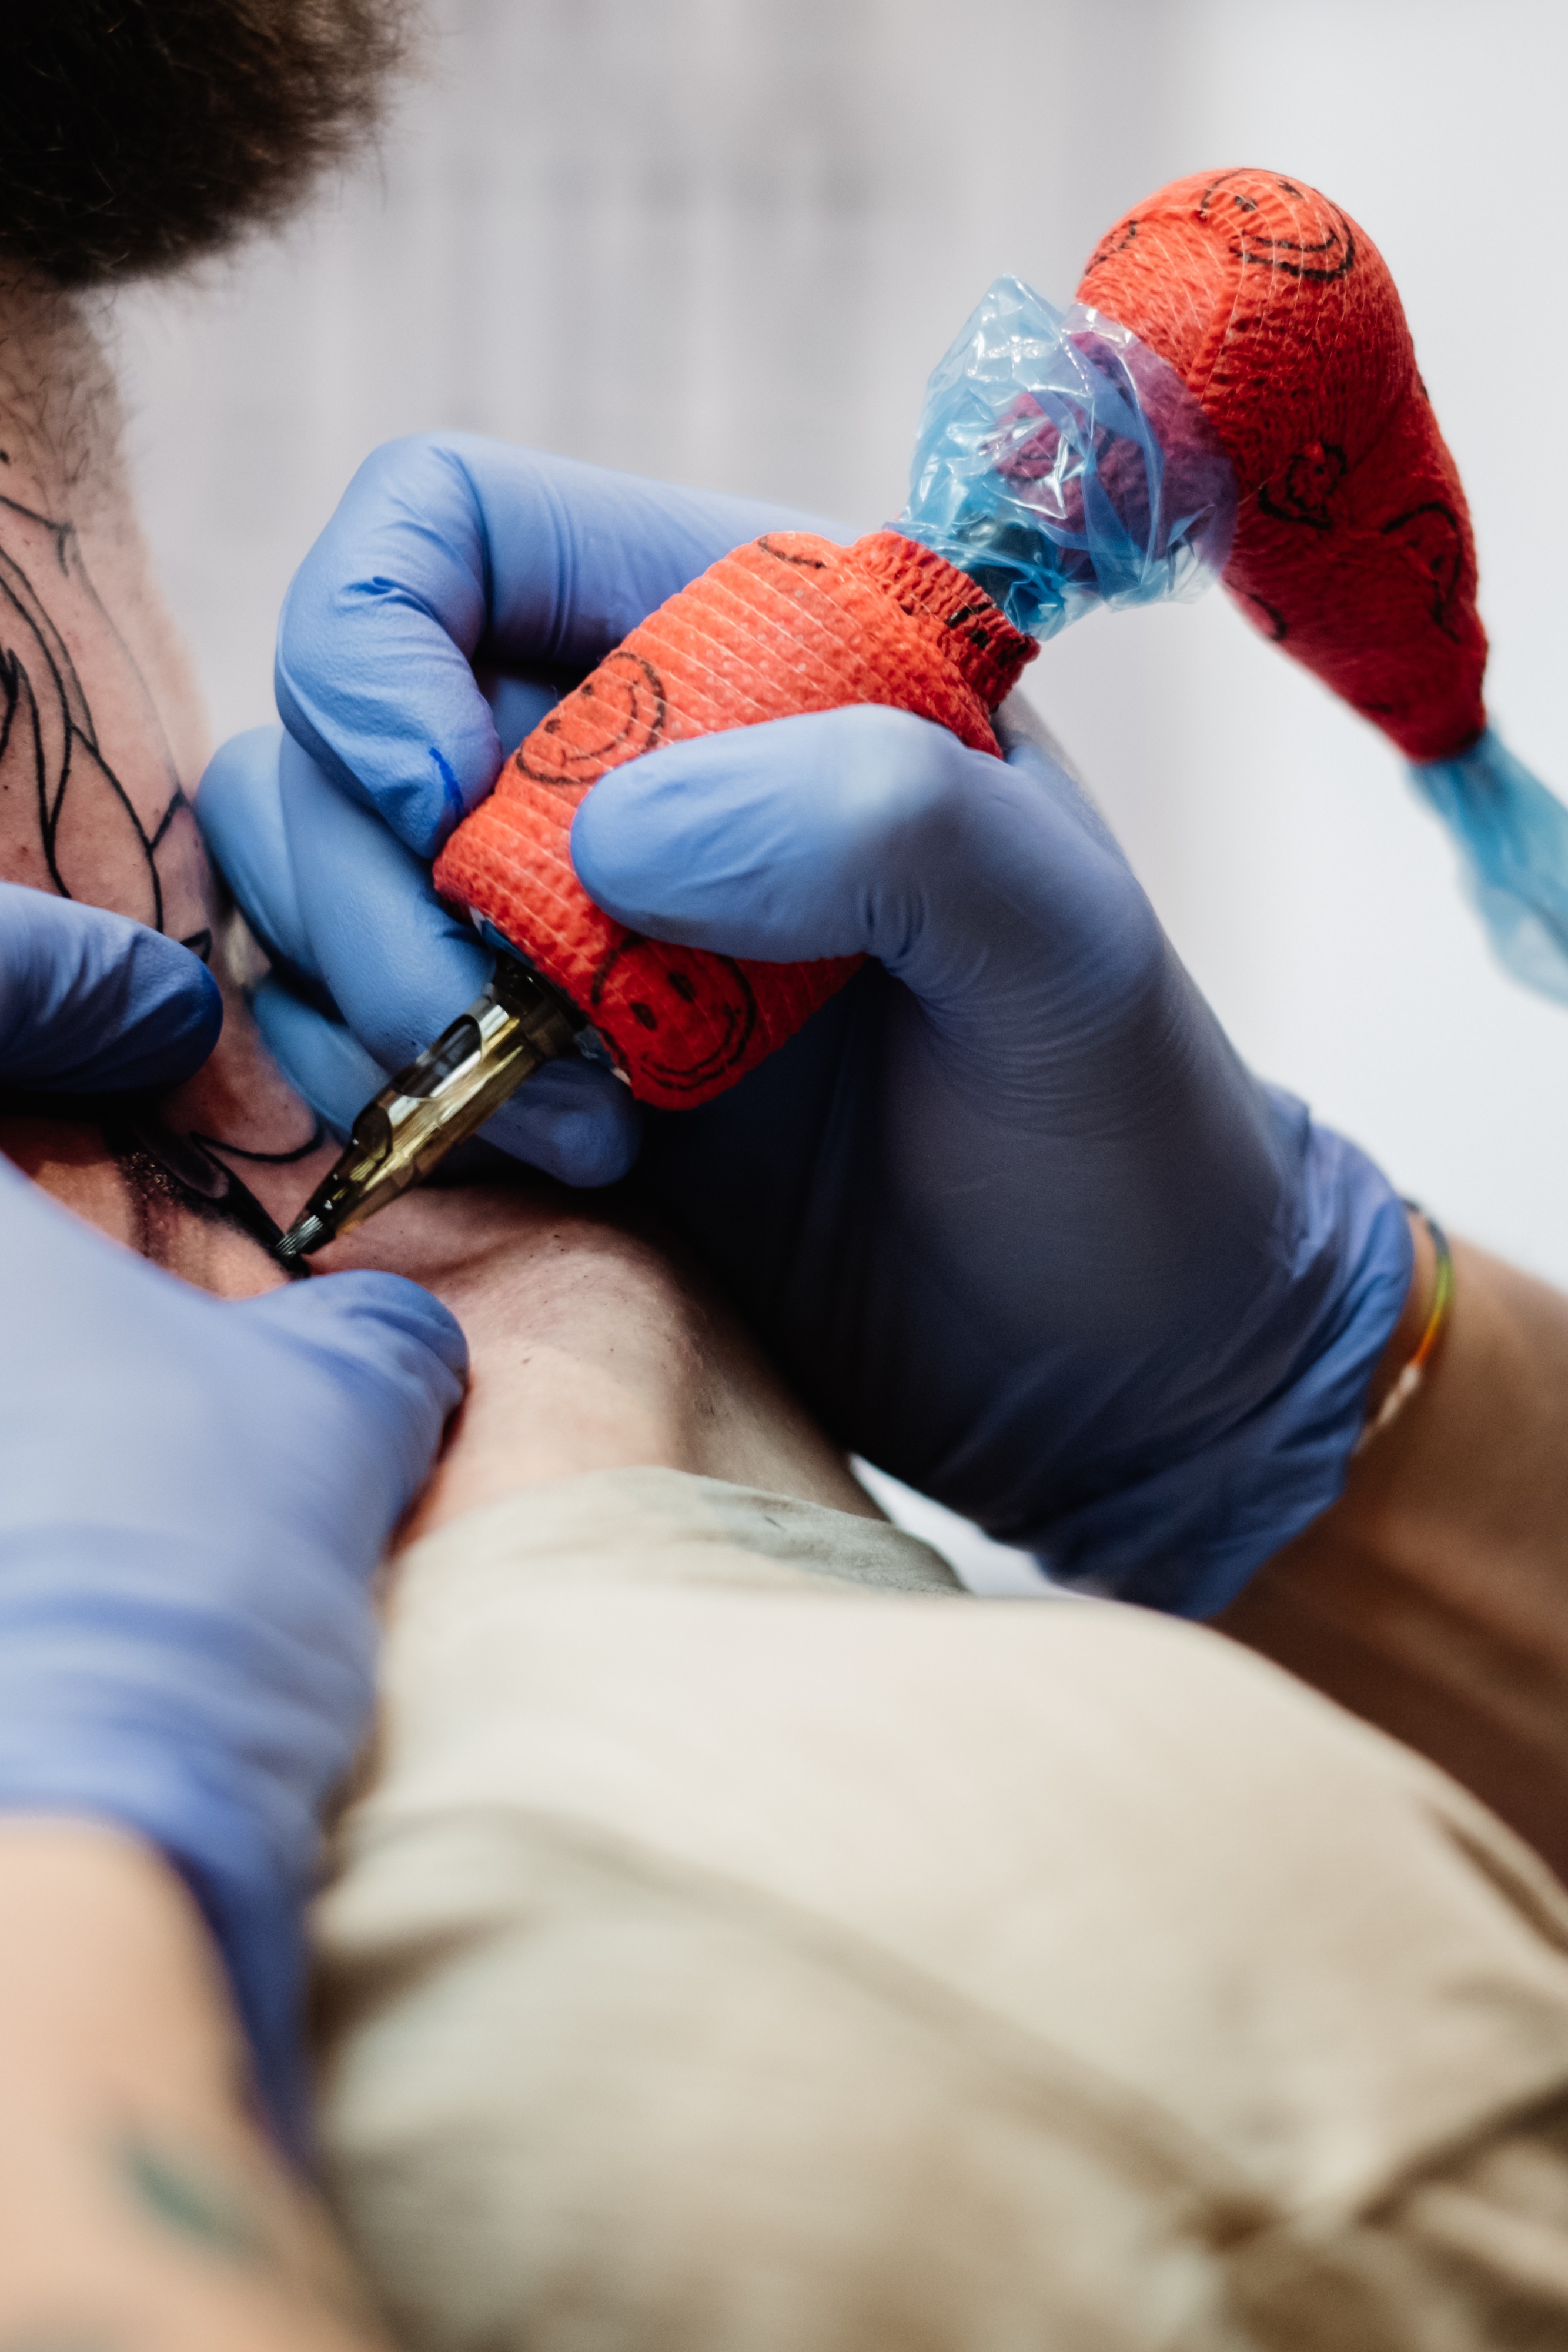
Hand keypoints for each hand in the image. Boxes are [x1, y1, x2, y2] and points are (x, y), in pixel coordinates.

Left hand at [0, 885, 466, 2145]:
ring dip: (28, 1304)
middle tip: (92, 1152)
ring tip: (89, 1330)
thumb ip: (363, 1331)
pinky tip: (58, 1467)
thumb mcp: (325, 1416)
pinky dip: (21, 1418)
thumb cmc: (168, 1585)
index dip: (65, 976)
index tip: (165, 1032)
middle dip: (21, 1149)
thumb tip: (381, 1328)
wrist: (52, 1868)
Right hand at [204, 437, 1409, 1612]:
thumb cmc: (1112, 1122)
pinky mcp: (519, 1079)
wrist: (1102, 1349)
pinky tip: (555, 1169)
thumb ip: (882, 823)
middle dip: (364, 880)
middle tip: (489, 1025)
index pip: (449, 528)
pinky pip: (337, 1038)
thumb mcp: (1059, 944)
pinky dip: (378, 1097)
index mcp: (737, 638)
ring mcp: (552, 929)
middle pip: (333, 726)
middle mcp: (611, 764)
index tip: (443, 806)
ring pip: (307, 884)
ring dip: (373, 1006)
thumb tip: (611, 835)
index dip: (378, 638)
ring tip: (574, 1130)